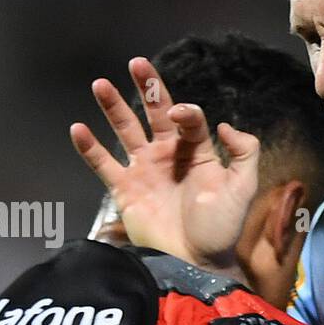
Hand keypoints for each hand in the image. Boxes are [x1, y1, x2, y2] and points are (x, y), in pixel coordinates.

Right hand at [70, 56, 259, 271]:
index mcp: (198, 152)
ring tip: (100, 84)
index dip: (183, 110)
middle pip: (155, 113)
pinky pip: (103, 164)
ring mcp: (145, 170)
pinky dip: (89, 147)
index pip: (188, 119)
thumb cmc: (220, 228)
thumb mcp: (242, 188)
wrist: (195, 261)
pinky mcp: (124, 189)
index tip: (177, 115)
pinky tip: (78, 129)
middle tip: (136, 63)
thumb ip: (245, 153)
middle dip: (147, 88)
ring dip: (113, 107)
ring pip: (126, 130)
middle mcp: (169, 155)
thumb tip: (225, 124)